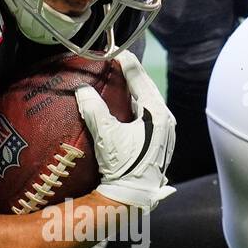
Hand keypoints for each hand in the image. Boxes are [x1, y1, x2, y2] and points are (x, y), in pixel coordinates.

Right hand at [74, 51, 176, 210]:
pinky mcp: (160, 141)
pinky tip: (127, 104)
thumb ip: (93, 109)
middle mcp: (166, 120)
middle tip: (120, 61)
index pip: (141, 81)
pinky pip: (150, 114)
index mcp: (157, 114)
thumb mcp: (106, 135)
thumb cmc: (123, 165)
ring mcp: (166, 132)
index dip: (128, 64)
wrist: (134, 195)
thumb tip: (81, 89)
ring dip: (137, 89)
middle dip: (134, 74)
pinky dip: (138, 104)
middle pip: (149, 88)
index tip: (117, 52)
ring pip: (150, 101)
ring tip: (123, 78)